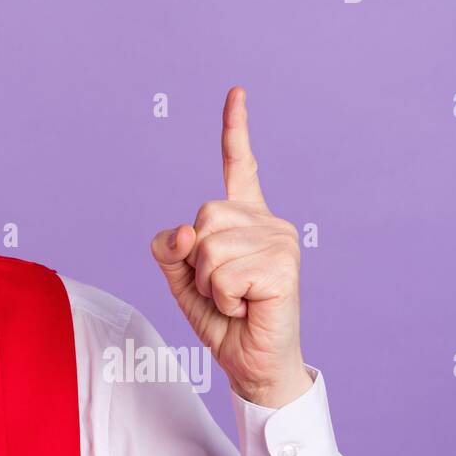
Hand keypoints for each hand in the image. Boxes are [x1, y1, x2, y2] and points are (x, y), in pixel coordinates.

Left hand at [149, 87, 311, 407]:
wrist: (253, 363)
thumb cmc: (222, 319)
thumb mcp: (182, 278)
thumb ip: (171, 248)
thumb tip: (187, 231)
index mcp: (246, 218)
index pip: (239, 165)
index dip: (235, 128)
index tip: (236, 91)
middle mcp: (269, 221)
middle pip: (201, 218)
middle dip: (196, 262)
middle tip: (224, 289)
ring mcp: (281, 240)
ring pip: (208, 249)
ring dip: (210, 285)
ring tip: (236, 300)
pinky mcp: (284, 267)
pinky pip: (223, 274)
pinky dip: (224, 299)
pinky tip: (248, 308)